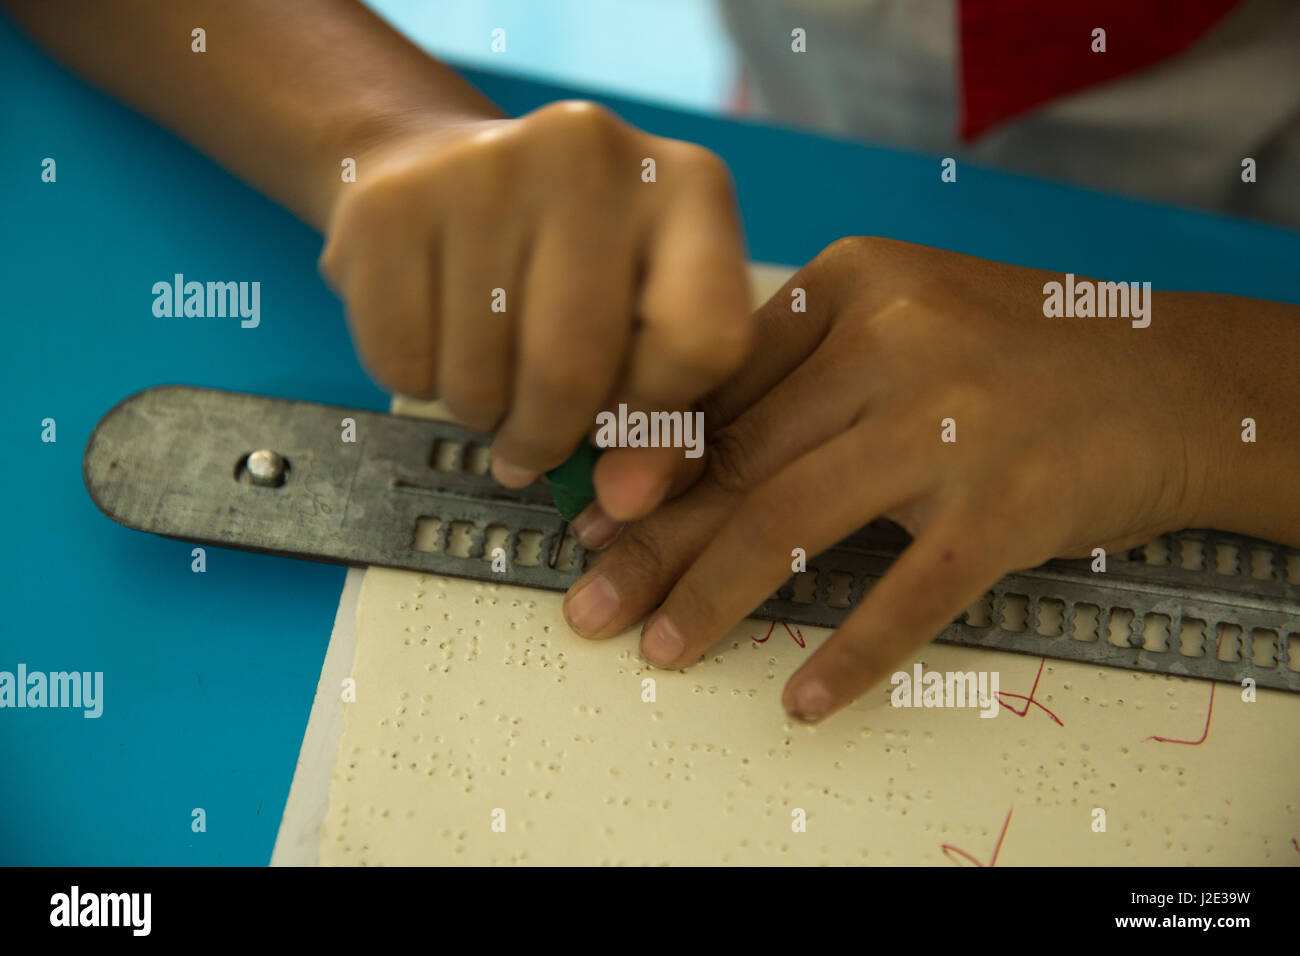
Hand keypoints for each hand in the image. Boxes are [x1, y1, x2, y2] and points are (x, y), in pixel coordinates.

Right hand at [317, 101, 751, 507]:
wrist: (437, 166)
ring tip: (490, 371)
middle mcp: (593, 153)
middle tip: (534, 444)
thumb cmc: (565, 264)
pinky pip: (404, 362)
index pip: (703, 341)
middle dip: (549, 437)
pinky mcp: (391, 204)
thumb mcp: (646, 324)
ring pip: (481, 378)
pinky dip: (419, 383)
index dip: (658, 415)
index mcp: (688, 186)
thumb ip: (663, 423)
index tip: (622, 425)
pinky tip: (438, 335)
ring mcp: (486, 167)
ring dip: (482, 412)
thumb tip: (622, 500)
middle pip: (576, 369)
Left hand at [562, 236, 1221, 722]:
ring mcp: (955, 419)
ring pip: (791, 521)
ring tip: (660, 648)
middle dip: (648, 542)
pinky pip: (906, 595)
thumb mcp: (904, 323)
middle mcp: (895, 337)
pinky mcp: (1011, 503)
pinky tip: (803, 698)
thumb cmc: (1017, 359)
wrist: (1175, 379)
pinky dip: (849, 655)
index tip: (592, 518)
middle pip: (738, 458)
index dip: (643, 462)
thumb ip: (803, 375)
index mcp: (852, 284)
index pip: (717, 385)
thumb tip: (680, 462)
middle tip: (588, 602)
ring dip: (713, 596)